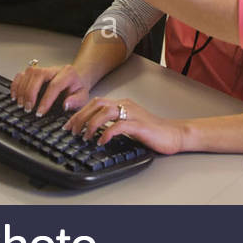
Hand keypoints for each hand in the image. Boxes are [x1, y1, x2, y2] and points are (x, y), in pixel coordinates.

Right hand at [10, 62, 92, 114]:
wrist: (74, 80)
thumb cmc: (76, 89)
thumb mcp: (82, 97)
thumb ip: (76, 101)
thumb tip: (66, 105)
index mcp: (68, 73)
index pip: (54, 85)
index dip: (46, 100)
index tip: (40, 112)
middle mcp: (54, 69)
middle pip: (38, 75)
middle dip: (30, 93)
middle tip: (28, 108)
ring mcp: (43, 69)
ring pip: (28, 73)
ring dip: (22, 90)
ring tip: (22, 105)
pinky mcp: (34, 72)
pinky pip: (21, 74)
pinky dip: (16, 85)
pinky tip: (15, 96)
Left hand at [64, 97, 186, 154]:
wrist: (174, 134)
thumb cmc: (152, 132)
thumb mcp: (129, 124)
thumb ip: (114, 122)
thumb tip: (94, 130)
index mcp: (123, 104)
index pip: (96, 102)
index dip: (80, 112)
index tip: (69, 125)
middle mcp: (126, 105)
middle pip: (97, 104)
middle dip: (81, 117)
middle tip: (72, 131)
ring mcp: (133, 114)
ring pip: (105, 111)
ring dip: (91, 124)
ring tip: (84, 136)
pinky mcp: (139, 125)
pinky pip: (119, 125)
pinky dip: (107, 132)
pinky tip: (101, 140)